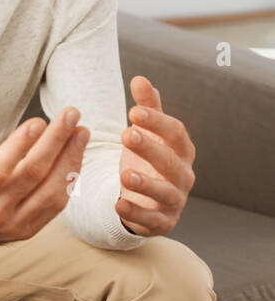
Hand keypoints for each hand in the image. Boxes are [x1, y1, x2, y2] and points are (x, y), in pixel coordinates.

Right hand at [0, 99, 88, 255]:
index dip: (20, 146)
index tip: (38, 121)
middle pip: (33, 175)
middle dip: (56, 142)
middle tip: (71, 114)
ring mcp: (14, 224)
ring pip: (51, 191)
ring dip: (70, 159)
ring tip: (80, 132)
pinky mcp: (27, 230)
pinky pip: (56, 205)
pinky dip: (69, 180)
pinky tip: (75, 156)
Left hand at [116, 75, 195, 235]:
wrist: (148, 199)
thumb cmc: (148, 159)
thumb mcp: (147, 134)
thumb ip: (146, 109)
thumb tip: (139, 79)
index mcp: (181, 150)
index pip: (175, 133)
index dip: (157, 122)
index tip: (132, 112)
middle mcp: (183, 175)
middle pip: (172, 161)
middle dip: (150, 148)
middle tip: (126, 135)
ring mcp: (175, 200)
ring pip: (167, 193)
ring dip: (147, 184)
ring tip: (124, 174)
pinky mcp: (162, 221)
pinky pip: (152, 219)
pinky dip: (136, 213)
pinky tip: (117, 204)